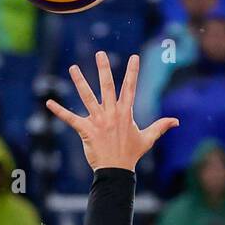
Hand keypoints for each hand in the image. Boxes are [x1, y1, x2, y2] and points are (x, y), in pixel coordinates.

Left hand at [45, 52, 177, 171]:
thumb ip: (160, 126)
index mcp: (125, 113)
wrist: (116, 171)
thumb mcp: (148, 139)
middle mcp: (111, 113)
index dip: (133, 72)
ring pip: (87, 97)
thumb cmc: (131, 154)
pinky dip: (59, 111)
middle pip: (107, 86)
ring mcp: (98, 121)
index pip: (130, 88)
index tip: (134, 57)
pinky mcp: (86, 130)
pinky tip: (48, 102)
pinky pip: (70, 118)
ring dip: (79, 82)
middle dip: (103, 69)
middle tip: (99, 53)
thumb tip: (176, 121)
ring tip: (73, 68)